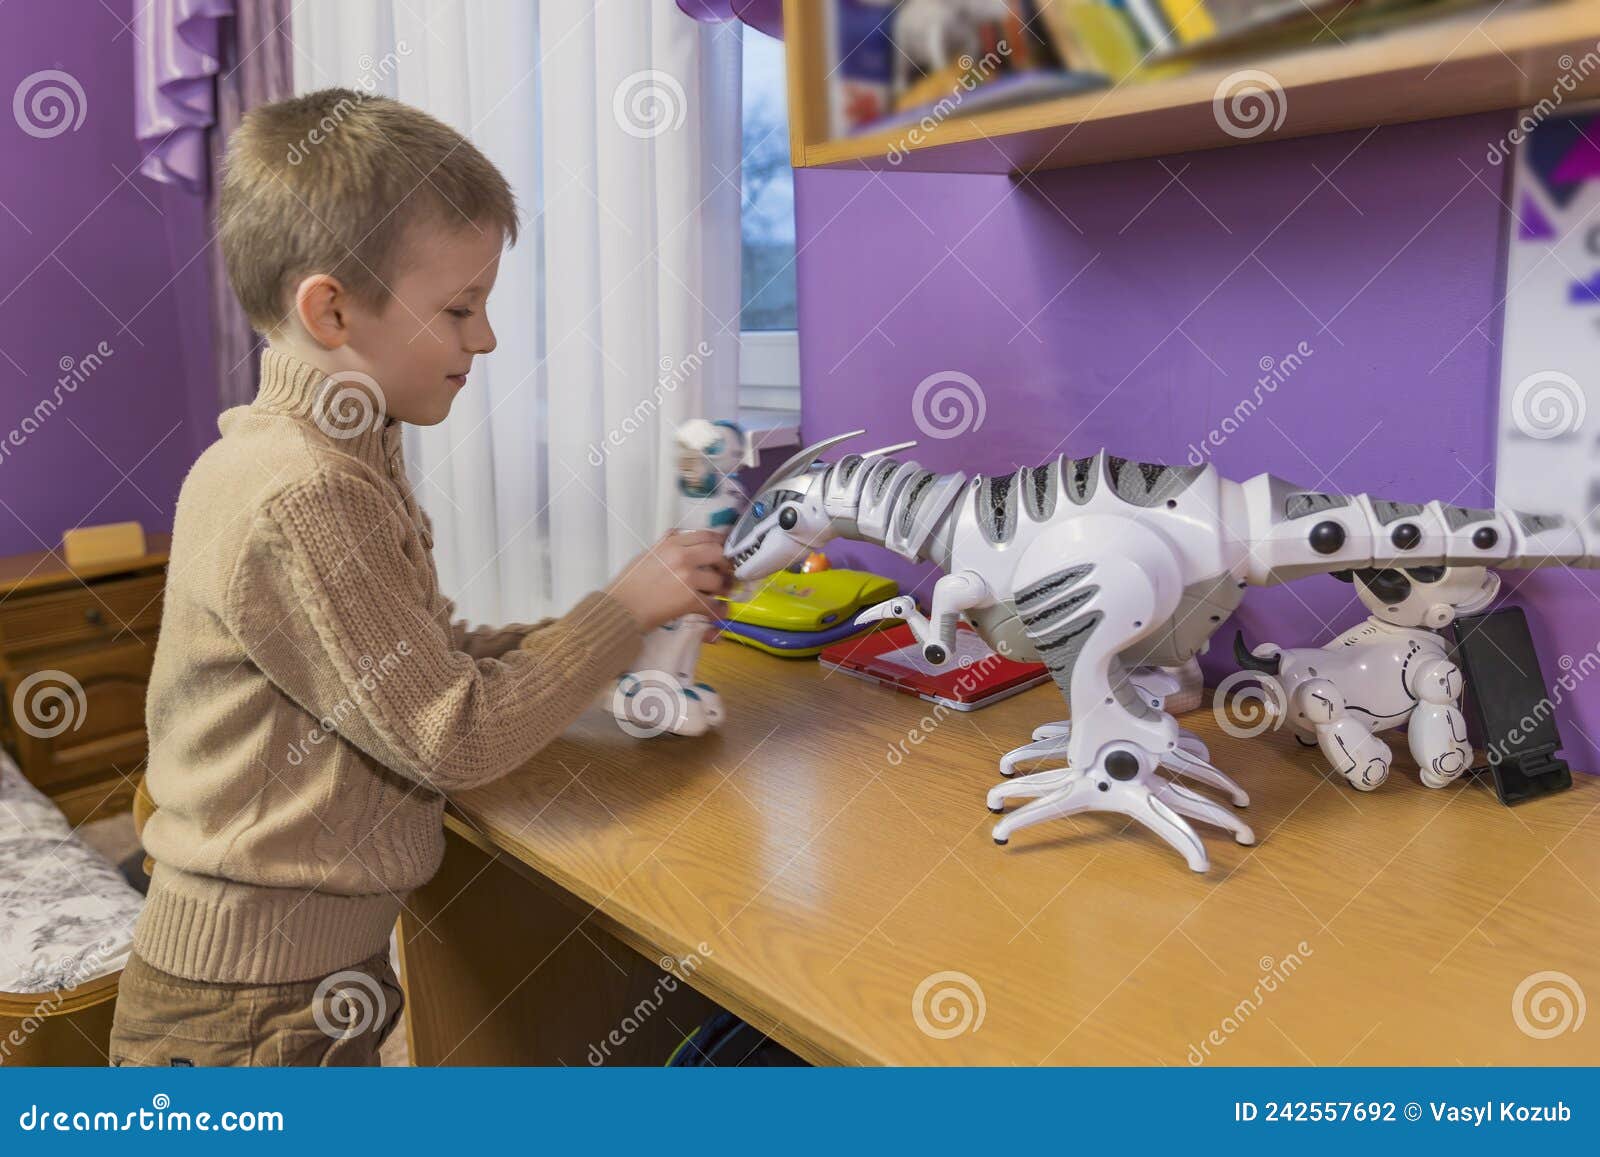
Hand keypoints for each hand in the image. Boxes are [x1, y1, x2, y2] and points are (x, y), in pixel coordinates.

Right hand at [605, 529, 732, 630]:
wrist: (620, 608)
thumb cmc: (628, 583)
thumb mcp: (647, 555)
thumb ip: (667, 545)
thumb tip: (681, 540)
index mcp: (671, 543)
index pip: (705, 535)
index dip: (719, 543)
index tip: (723, 550)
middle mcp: (683, 556)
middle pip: (718, 553)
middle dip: (725, 564)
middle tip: (725, 574)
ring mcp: (688, 577)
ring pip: (718, 580)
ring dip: (721, 589)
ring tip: (717, 595)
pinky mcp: (690, 599)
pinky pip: (714, 605)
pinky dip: (718, 610)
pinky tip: (716, 612)